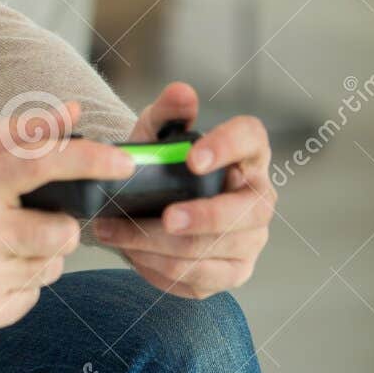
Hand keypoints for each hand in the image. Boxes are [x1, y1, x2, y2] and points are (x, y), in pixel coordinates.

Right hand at [0, 100, 135, 333]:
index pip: (41, 164)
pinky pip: (35, 295)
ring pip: (53, 267)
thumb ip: (17, 133)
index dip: (90, 160)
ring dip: (38, 255)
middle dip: (59, 226)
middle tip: (27, 221)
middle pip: (64, 232)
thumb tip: (73, 114)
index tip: (123, 162)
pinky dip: (21, 282)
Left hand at [91, 81, 275, 298]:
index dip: (227, 146)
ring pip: (215, 251)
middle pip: (248, 211)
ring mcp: (249, 240)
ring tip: (116, 232)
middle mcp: (257, 199)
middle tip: (166, 217)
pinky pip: (199, 279)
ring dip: (161, 245)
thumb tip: (182, 93)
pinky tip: (130, 254)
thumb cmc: (160, 167)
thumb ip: (166, 114)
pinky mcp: (231, 272)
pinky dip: (158, 268)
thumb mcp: (154, 136)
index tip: (192, 158)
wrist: (147, 207)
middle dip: (205, 217)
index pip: (251, 139)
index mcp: (244, 155)